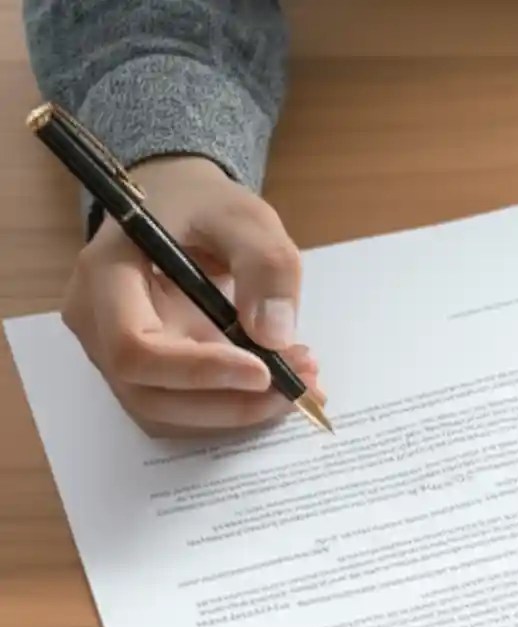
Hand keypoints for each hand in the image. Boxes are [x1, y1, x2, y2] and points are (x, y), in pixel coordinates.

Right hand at [60, 156, 320, 435]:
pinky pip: (181, 407)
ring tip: (302, 381)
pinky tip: (280, 383)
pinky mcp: (144, 371)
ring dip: (238, 410)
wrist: (180, 208)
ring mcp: (114, 353)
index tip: (264, 372)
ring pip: (167, 411)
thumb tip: (273, 335)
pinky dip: (232, 406)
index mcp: (106, 276)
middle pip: (150, 393)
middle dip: (230, 401)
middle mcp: (97, 324)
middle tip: (303, 383)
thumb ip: (264, 264)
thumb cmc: (204, 205)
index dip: (198, 371)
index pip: (134, 347)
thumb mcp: (245, 216)